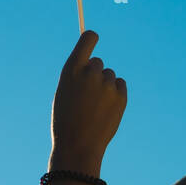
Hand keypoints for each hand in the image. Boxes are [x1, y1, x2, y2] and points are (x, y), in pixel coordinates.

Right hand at [50, 29, 126, 174]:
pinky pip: (120, 85)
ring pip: (110, 75)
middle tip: (87, 95)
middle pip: (98, 62)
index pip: (88, 39)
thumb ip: (78, 76)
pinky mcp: (121, 96)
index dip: (91, 38)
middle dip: (94, 74)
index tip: (93, 40)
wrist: (77, 146)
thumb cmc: (66, 120)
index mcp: (71, 69)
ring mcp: (107, 85)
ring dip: (104, 86)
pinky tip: (105, 108)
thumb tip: (95, 63)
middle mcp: (90, 73)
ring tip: (94, 106)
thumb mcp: (64, 92)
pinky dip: (115, 93)